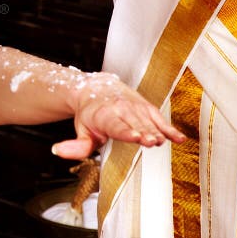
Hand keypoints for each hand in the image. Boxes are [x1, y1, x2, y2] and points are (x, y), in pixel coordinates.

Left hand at [51, 73, 185, 159]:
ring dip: (158, 131)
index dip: (127, 131)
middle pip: (135, 123)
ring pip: (148, 121)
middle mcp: (122, 109)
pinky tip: (180, 139)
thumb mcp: (81, 130)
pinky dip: (169, 128)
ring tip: (166, 140)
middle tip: (152, 141)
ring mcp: (136, 107)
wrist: (97, 87)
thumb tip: (56, 150)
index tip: (136, 137)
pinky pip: (160, 118)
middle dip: (144, 132)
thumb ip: (76, 145)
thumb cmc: (89, 114)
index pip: (117, 126)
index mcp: (104, 115)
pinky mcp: (147, 107)